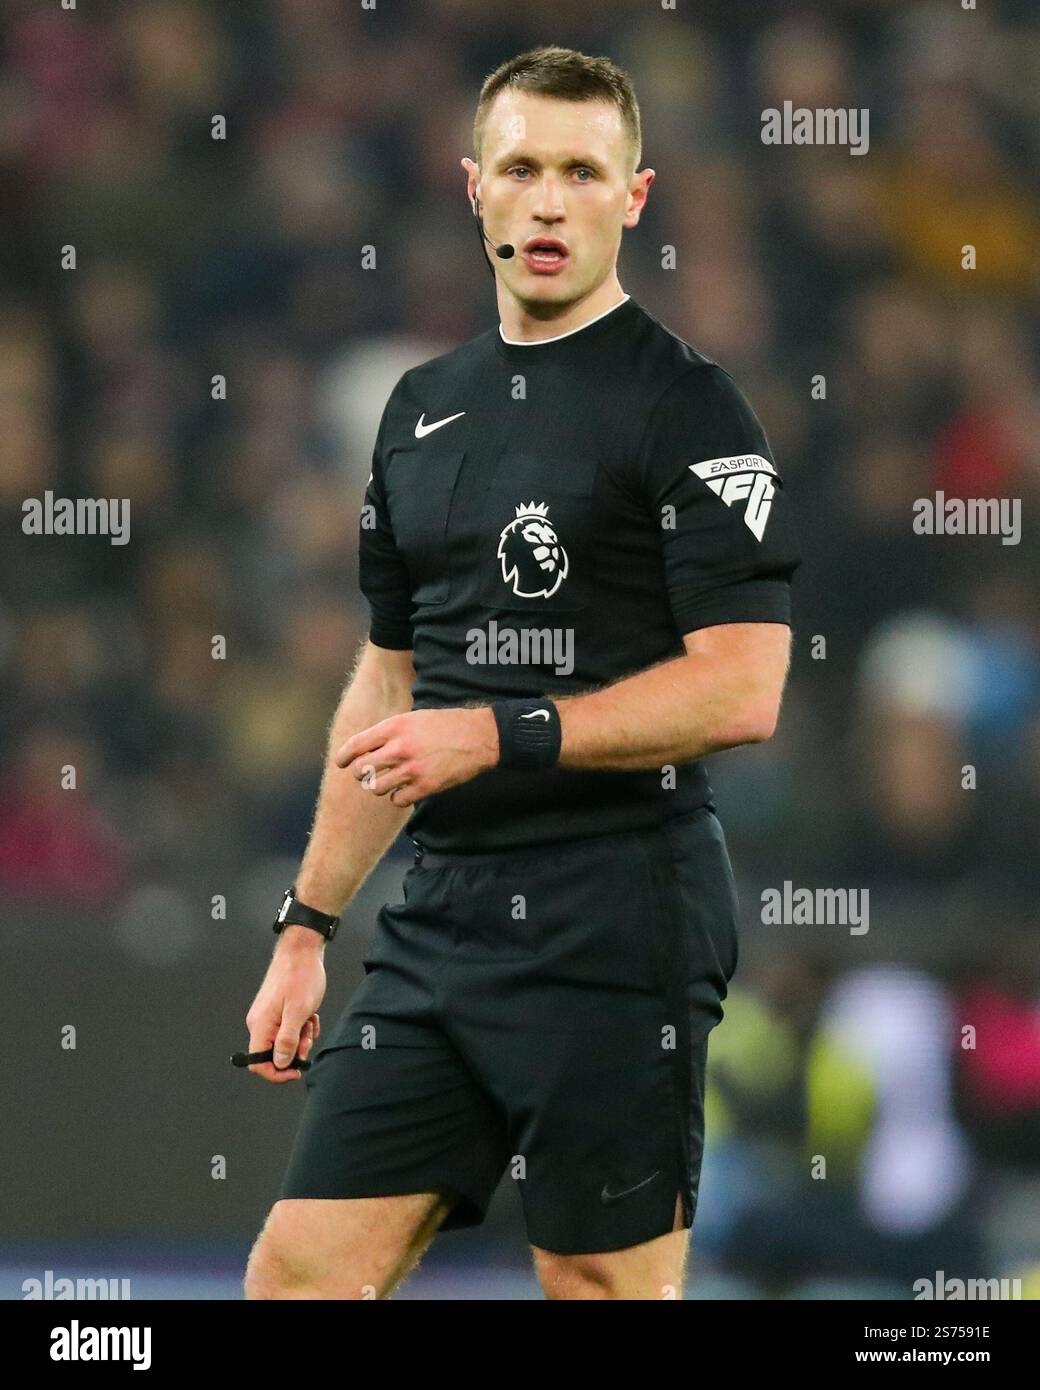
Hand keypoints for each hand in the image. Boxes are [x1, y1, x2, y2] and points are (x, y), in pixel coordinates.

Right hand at [244, 928, 325, 1083]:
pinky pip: (289, 1030)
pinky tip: (310, 1015)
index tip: (295, 1070)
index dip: (276, 1072)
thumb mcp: (298, 1011)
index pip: (257, 1063)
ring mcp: (269, 1016)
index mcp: (260, 1024)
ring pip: (284, 1042)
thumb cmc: (300, 975)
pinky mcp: (279, 1010)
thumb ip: (287, 1040)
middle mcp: (260, 1022)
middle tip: (308, 1039)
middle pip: (273, 1054)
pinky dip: (302, 1027)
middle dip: (294, 1052)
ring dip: (301, 1038)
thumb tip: (280, 1062)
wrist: (302, 950)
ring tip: (310, 1021)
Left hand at [334, 707, 499, 807]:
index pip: (356, 745)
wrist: (478, 737)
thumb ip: (389, 732)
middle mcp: (399, 748)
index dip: (343, 756)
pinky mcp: (425, 786)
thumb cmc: (445, 724)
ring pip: (375, 788)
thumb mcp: (414, 718)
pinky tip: (405, 789)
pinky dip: (398, 797)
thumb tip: (365, 746)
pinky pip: (397, 799)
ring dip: (378, 786)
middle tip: (366, 773)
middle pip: (360, 770)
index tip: (341, 762)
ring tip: (388, 781)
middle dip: (359, 773)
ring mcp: (412, 769)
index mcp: (395, 727)